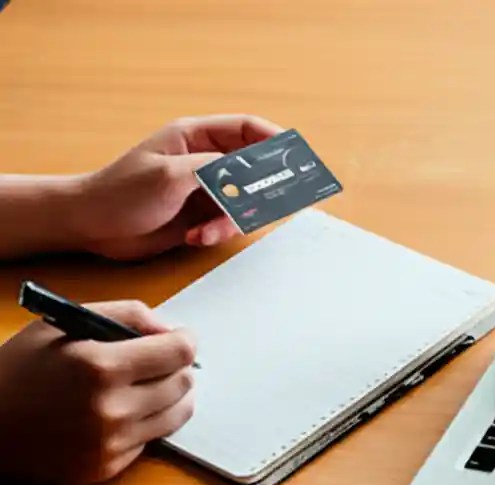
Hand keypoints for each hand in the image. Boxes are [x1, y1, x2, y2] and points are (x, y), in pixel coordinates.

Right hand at [0, 301, 196, 484]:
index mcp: (100, 367)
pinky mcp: (106, 467)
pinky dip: (146, 422)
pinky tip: (123, 411)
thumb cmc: (21, 366)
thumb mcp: (64, 322)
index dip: (185, 341)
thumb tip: (171, 330)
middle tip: (162, 362)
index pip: (179, 353)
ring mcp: (110, 443)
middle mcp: (111, 409)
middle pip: (183, 384)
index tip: (181, 338)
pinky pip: (151, 439)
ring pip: (177, 415)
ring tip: (152, 384)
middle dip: (178, 368)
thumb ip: (125, 315)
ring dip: (172, 396)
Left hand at [69, 115, 284, 260]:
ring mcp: (206, 188)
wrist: (90, 226)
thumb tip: (255, 168)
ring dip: (231, 220)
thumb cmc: (119, 192)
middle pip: (256, 168)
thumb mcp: (170, 175)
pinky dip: (217, 233)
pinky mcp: (202, 214)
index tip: (297, 161)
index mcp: (196, 137)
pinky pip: (229, 223)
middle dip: (260, 192)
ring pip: (246, 201)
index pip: (249, 130)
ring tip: (204, 230)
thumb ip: (216, 169)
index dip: (277, 142)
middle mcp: (206, 160)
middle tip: (259, 207)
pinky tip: (194, 237)